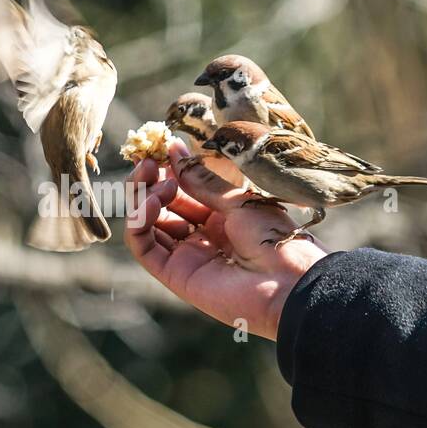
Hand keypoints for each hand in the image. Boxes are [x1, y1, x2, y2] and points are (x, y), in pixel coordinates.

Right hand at [125, 139, 327, 339]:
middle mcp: (198, 236)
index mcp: (218, 217)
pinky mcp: (174, 274)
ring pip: (146, 226)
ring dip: (142, 199)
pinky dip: (139, 224)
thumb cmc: (272, 237)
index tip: (159, 148)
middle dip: (149, 181)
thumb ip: (201, 180)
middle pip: (158, 207)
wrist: (287, 280)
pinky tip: (150, 204)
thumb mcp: (236, 199)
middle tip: (148, 160)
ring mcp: (185, 256)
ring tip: (158, 184)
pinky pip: (144, 248)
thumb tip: (174, 150)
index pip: (179, 192)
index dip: (165, 171)